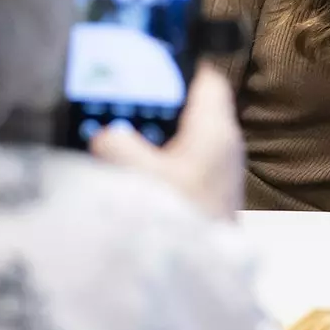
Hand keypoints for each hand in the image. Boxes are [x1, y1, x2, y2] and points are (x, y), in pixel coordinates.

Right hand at [90, 62, 244, 218]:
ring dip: (152, 134)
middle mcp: (224, 143)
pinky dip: (157, 159)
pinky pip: (181, 160)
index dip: (178, 62)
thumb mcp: (136, 175)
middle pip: (189, 104)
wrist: (202, 273)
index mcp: (216, 128)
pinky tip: (129, 170)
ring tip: (114, 133)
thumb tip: (104, 135)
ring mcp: (219, 169)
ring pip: (183, 134)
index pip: (206, 76)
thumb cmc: (180, 219)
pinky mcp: (209, 191)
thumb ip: (115, 144)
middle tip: (117, 97)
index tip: (145, 56)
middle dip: (154, 101)